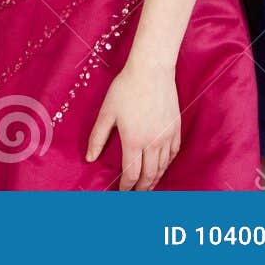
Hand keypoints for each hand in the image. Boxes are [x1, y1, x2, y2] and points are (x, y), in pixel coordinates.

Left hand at [85, 61, 180, 189]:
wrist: (151, 70)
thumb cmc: (126, 88)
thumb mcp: (107, 112)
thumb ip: (98, 137)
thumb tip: (89, 158)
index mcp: (133, 141)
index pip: (131, 173)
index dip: (126, 186)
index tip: (122, 192)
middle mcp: (152, 143)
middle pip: (149, 175)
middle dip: (142, 188)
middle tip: (136, 195)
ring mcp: (166, 136)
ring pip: (163, 167)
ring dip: (155, 179)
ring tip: (149, 185)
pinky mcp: (175, 128)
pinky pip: (173, 153)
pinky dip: (167, 164)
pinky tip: (163, 166)